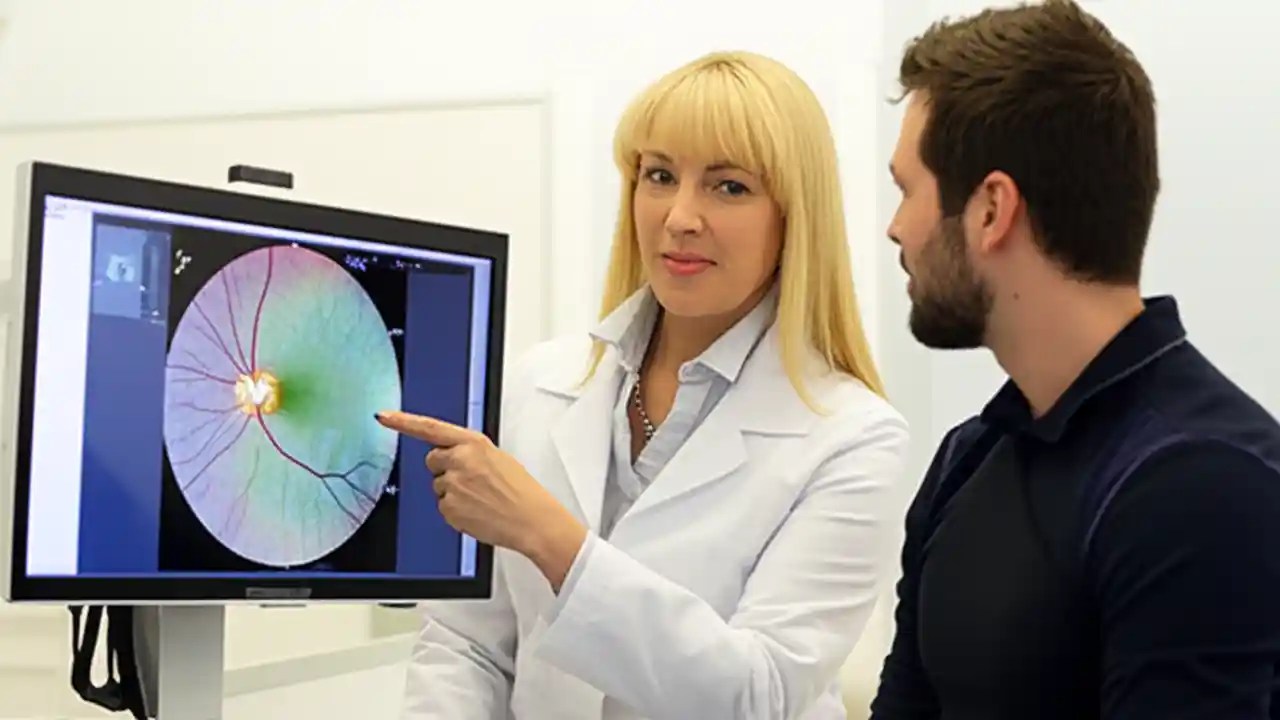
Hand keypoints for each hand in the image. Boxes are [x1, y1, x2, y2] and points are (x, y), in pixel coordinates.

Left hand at [375, 410, 587, 589]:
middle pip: (432, 461)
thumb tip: (450, 457)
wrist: (532, 519)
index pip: (430, 428)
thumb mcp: (498, 458)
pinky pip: (443, 507)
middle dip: (445, 469)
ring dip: (454, 493)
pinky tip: (477, 512)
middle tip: (471, 481)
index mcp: (473, 443)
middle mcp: (460, 461)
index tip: (384, 416)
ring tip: (481, 499)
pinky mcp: (449, 509)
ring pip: (438, 487)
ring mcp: (452, 485)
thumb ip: (470, 453)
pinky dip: (456, 511)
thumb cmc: (521, 490)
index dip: (403, 422)